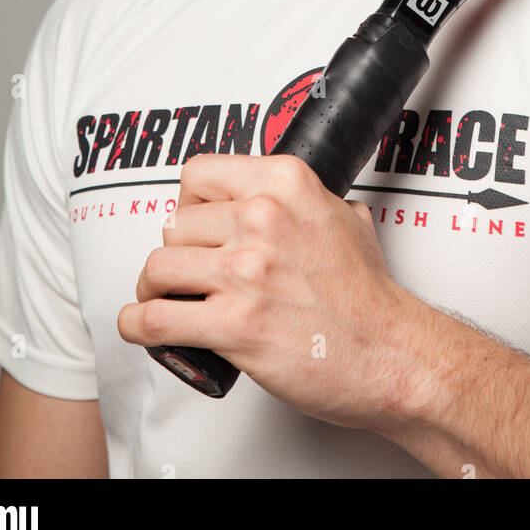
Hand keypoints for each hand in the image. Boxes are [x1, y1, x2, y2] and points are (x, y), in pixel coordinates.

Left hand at [117, 153, 424, 430]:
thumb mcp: (347, 219)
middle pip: (173, 224)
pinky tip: (143, 327)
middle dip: (175, 252)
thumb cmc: (370, 298)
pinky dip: (137, 326)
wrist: (392, 355)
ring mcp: (246, 273)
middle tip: (187, 273)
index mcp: (285, 184)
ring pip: (157, 268)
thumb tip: (290, 201)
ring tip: (164, 300)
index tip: (194, 223)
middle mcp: (263, 220)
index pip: (199, 174)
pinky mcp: (235, 326)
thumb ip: (310, 201)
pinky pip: (155, 320)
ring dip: (153, 289)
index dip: (189, 202)